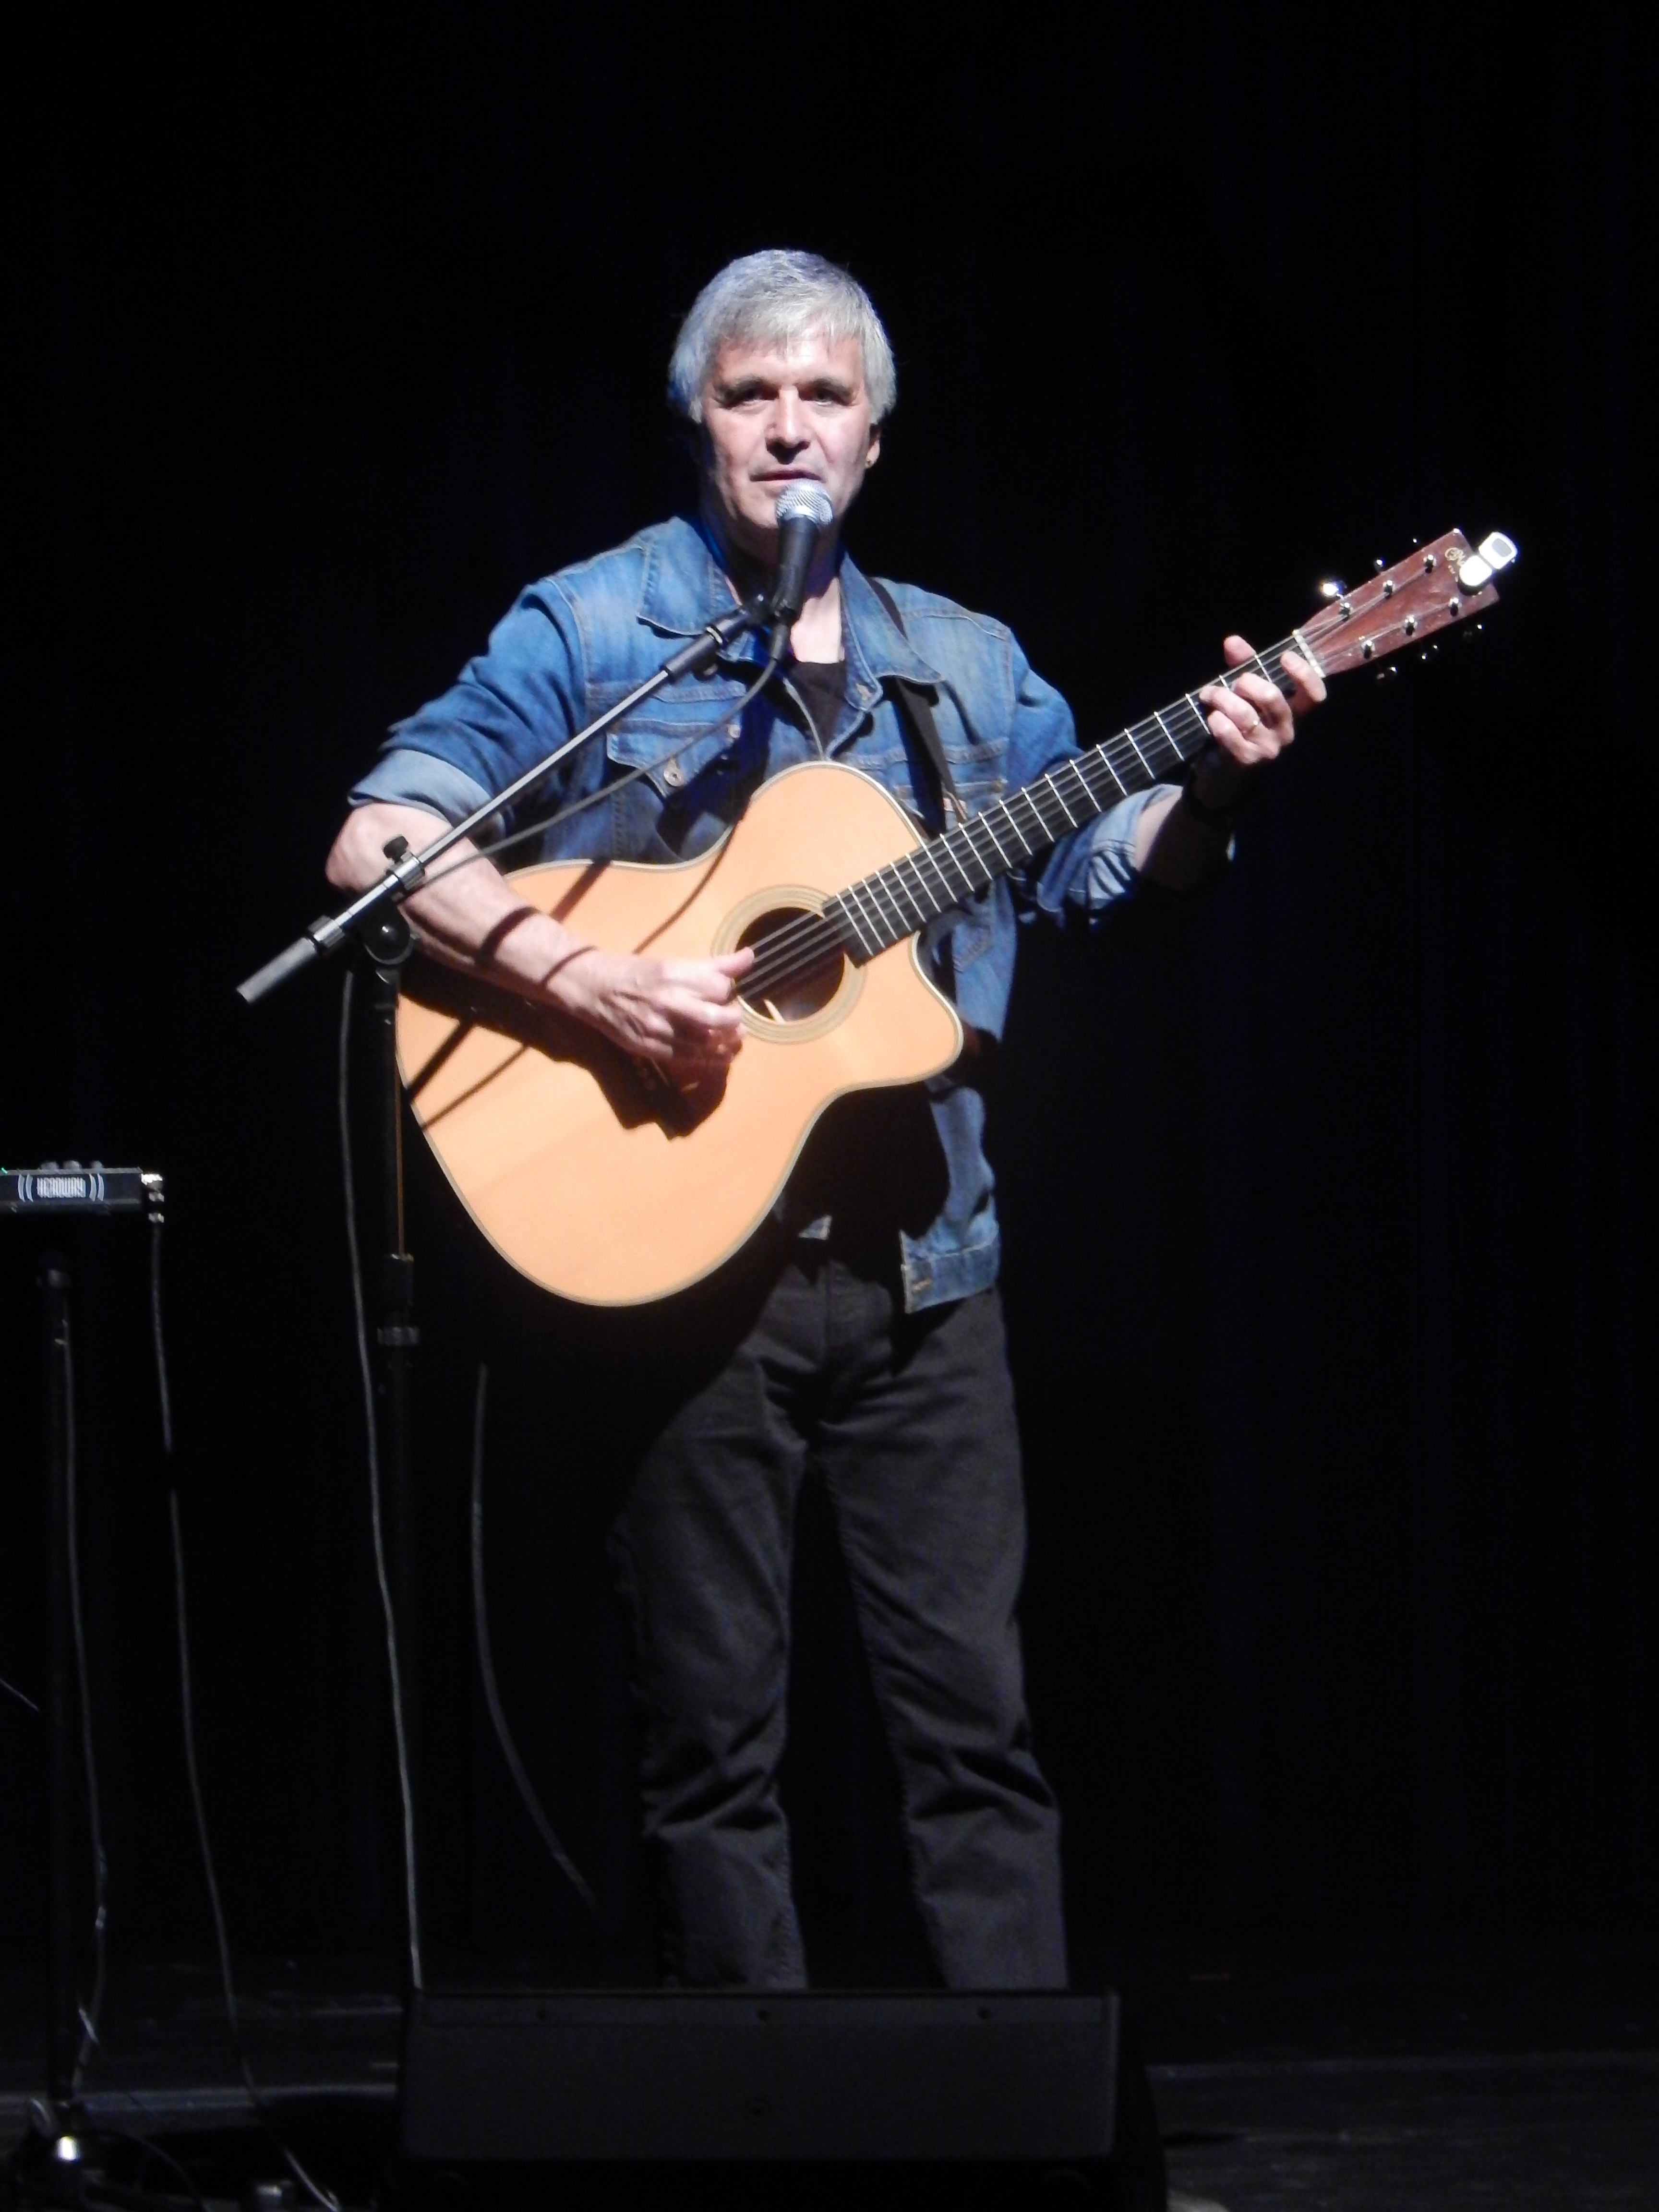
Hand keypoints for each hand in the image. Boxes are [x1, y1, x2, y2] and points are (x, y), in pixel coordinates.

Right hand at [552, 944, 753, 1078]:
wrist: (596, 989)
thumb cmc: (638, 973)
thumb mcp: (674, 963)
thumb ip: (715, 965)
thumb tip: (750, 957)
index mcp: (676, 974)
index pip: (720, 988)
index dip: (729, 994)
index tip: (726, 996)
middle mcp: (669, 1001)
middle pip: (717, 1018)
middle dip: (734, 1023)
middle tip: (737, 1023)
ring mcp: (659, 1027)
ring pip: (705, 1042)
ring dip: (726, 1045)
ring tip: (734, 1042)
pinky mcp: (651, 1047)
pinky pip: (688, 1058)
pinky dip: (709, 1059)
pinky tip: (721, 1057)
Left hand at [1191, 635, 1325, 802]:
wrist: (1223, 772)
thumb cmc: (1238, 726)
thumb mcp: (1243, 693)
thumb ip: (1242, 665)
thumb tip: (1232, 641)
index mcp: (1292, 712)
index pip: (1315, 695)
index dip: (1304, 674)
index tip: (1284, 657)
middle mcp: (1286, 731)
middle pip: (1273, 698)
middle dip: (1246, 683)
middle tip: (1232, 683)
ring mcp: (1268, 749)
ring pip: (1246, 715)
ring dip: (1222, 698)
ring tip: (1209, 695)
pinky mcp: (1247, 761)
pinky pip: (1232, 737)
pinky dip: (1218, 722)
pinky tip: (1212, 718)